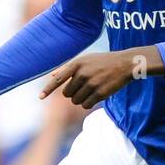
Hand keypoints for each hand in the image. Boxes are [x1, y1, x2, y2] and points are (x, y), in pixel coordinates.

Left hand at [40, 49, 159, 108]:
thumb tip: (51, 76)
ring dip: (81, 99)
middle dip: (72, 94)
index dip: (48, 89)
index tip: (40, 98)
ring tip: (90, 91)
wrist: (125, 64)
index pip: (58, 79)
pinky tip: (96, 96)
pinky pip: (86, 105)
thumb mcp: (85, 60)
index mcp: (77, 63)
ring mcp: (91, 84)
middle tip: (83, 87)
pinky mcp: (100, 93)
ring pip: (76, 101)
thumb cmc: (103, 62)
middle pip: (66, 94)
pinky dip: (88, 103)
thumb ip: (67, 68)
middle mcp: (82, 73)